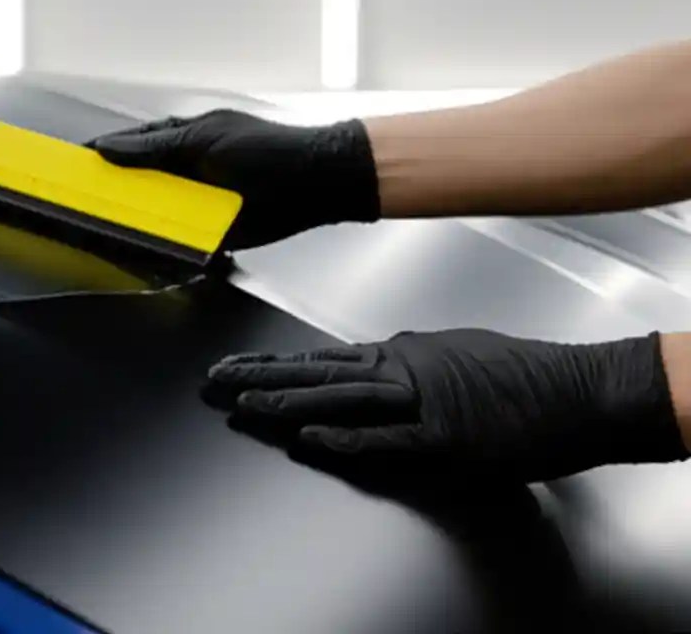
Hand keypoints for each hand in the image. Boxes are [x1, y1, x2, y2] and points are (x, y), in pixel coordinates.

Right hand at [86, 110, 379, 247]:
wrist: (316, 184)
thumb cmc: (270, 151)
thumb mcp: (205, 140)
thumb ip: (154, 148)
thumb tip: (109, 148)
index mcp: (178, 142)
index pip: (124, 149)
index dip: (96, 160)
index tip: (66, 170)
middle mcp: (183, 173)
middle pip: (133, 188)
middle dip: (108, 199)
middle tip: (78, 210)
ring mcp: (195, 205)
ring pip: (151, 219)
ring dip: (130, 229)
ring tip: (100, 236)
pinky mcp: (208, 235)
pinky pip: (175, 245)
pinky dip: (159, 251)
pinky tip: (141, 255)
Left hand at [207, 329, 687, 481]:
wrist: (571, 390)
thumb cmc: (517, 371)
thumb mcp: (452, 349)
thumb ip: (408, 354)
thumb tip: (379, 352)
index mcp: (399, 352)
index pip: (319, 358)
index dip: (271, 363)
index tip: (233, 366)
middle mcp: (401, 371)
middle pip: (317, 375)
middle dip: (262, 378)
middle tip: (215, 381)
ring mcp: (421, 403)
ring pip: (342, 400)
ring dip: (291, 402)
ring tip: (245, 405)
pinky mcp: (444, 437)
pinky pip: (388, 440)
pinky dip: (349, 439)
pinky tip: (312, 438)